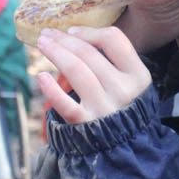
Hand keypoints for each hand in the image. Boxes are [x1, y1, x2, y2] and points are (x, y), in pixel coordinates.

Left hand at [34, 26, 151, 123]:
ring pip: (76, 70)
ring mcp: (104, 108)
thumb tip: (76, 35)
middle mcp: (123, 90)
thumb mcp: (131, 83)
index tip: (72, 30)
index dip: (89, 31)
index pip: (114, 40)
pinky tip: (40, 76)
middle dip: (64, 39)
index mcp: (138, 75)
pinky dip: (50, 89)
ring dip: (55, 53)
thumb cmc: (123, 106)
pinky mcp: (85, 124)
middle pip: (89, 53)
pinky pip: (65, 104)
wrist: (125, 147)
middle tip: (47, 33)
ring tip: (42, 44)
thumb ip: (114, 61)